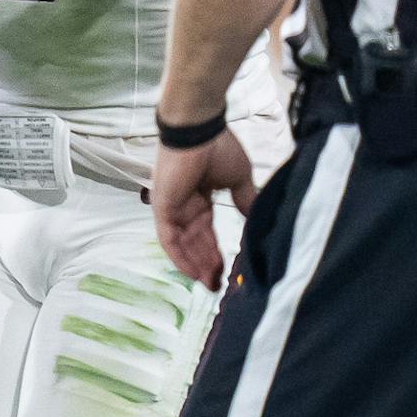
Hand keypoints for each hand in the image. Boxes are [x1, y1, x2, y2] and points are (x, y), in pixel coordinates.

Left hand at [153, 124, 255, 290]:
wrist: (200, 130)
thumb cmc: (218, 147)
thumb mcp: (237, 179)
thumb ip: (243, 200)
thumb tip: (254, 218)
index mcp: (200, 198)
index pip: (206, 231)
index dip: (215, 251)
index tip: (227, 269)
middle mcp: (185, 205)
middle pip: (195, 242)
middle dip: (206, 264)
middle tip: (218, 285)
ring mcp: (172, 206)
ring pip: (183, 244)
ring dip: (196, 265)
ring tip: (210, 284)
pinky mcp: (163, 206)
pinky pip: (168, 238)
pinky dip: (179, 256)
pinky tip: (193, 272)